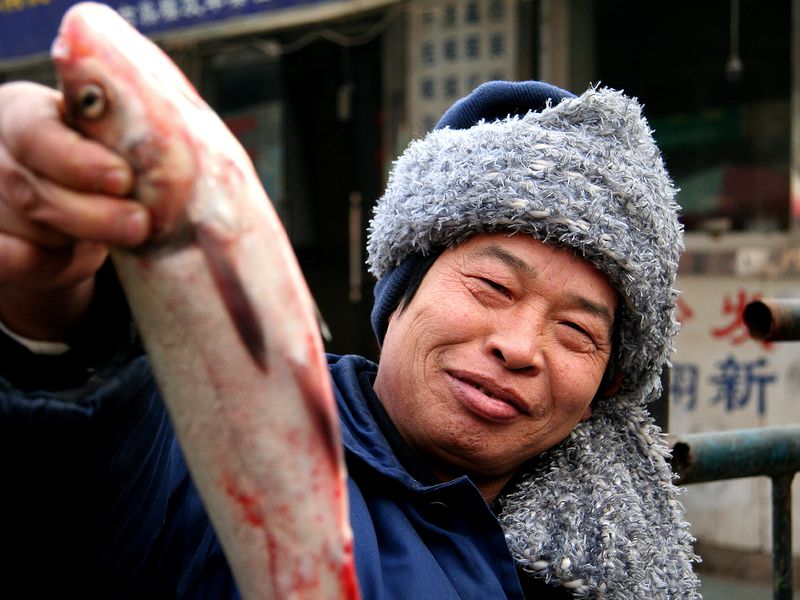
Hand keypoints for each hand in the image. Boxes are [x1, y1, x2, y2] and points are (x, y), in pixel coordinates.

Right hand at [0, 81, 149, 340]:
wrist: (65, 206)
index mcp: (21, 113)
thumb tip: (177, 142)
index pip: (36, 133)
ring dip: (82, 236)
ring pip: (30, 226)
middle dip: (94, 211)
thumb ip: (122, 131)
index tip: (123, 178)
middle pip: (34, 187)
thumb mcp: (103, 135)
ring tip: (130, 233)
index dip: (79, 159)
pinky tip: (70, 260)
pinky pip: (8, 261)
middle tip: (140, 223)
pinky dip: (40, 265)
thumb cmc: (94, 159)